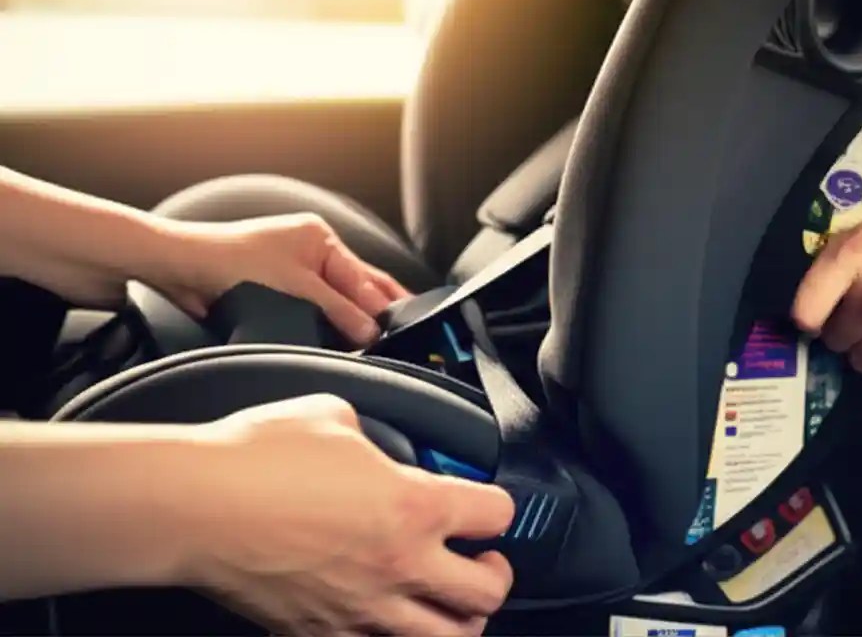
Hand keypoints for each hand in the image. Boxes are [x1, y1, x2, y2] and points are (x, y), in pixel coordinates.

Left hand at [154, 214, 411, 345]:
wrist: (179, 266)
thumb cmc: (229, 260)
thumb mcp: (294, 284)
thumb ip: (337, 309)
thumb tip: (370, 332)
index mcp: (321, 238)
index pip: (364, 277)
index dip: (382, 307)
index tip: (397, 334)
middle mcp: (312, 251)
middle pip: (357, 286)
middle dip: (377, 311)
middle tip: (403, 337)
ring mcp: (295, 272)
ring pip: (337, 302)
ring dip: (351, 322)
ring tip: (373, 346)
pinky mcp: (278, 293)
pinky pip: (315, 312)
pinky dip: (328, 326)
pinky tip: (338, 344)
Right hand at [186, 395, 514, 635]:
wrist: (192, 507)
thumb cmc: (255, 458)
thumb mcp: (332, 416)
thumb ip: (370, 433)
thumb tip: (371, 440)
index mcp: (416, 506)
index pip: (498, 514)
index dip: (495, 508)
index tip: (483, 509)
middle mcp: (401, 564)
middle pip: (488, 593)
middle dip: (493, 576)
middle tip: (480, 562)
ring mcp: (364, 609)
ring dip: (456, 621)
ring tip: (446, 604)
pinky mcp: (321, 634)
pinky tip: (382, 621)